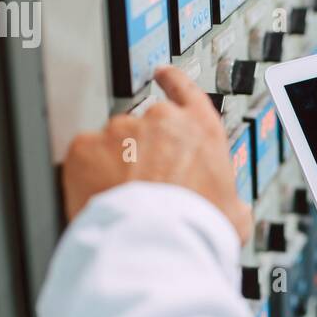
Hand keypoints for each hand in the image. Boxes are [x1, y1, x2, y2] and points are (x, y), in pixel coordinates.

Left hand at [61, 65, 252, 242]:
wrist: (155, 241)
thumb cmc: (196, 226)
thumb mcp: (233, 213)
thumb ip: (231, 199)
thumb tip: (234, 209)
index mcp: (200, 129)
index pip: (185, 90)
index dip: (172, 80)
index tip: (163, 75)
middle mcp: (160, 121)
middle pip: (145, 126)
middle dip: (141, 150)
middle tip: (143, 182)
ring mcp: (120, 131)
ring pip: (111, 143)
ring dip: (113, 164)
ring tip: (122, 197)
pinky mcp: (85, 147)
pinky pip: (83, 157)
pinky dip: (87, 174)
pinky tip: (100, 196)